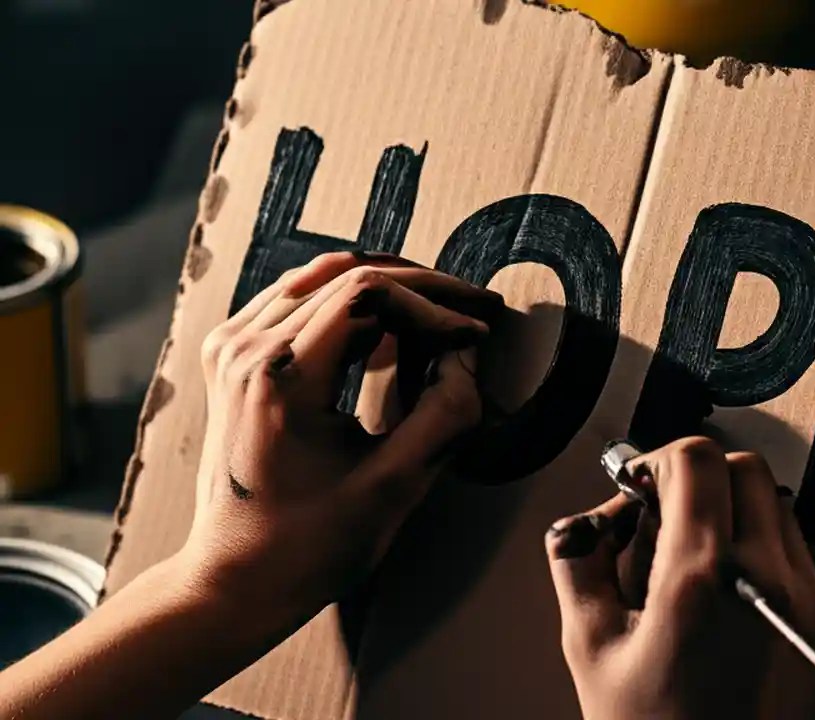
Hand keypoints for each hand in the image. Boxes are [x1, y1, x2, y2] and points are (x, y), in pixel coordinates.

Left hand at [180, 251, 503, 634]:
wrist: (237, 578)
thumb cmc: (310, 546)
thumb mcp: (394, 487)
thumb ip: (445, 415)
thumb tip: (466, 354)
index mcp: (280, 376)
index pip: (368, 293)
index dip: (434, 305)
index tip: (476, 333)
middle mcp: (245, 348)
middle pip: (347, 273)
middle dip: (422, 288)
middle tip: (475, 307)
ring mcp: (230, 347)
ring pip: (323, 276)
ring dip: (390, 287)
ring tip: (443, 312)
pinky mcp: (231, 355)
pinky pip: (298, 297)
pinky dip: (351, 300)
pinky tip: (391, 324)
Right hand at [546, 437, 814, 719]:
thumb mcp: (591, 652)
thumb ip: (579, 565)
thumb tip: (585, 524)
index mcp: (703, 577)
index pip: (695, 458)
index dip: (656, 461)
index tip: (635, 489)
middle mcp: (769, 578)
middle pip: (744, 468)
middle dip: (697, 478)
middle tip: (659, 518)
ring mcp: (810, 601)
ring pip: (777, 505)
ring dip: (733, 510)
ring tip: (689, 561)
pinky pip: (798, 552)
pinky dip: (761, 547)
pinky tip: (723, 595)